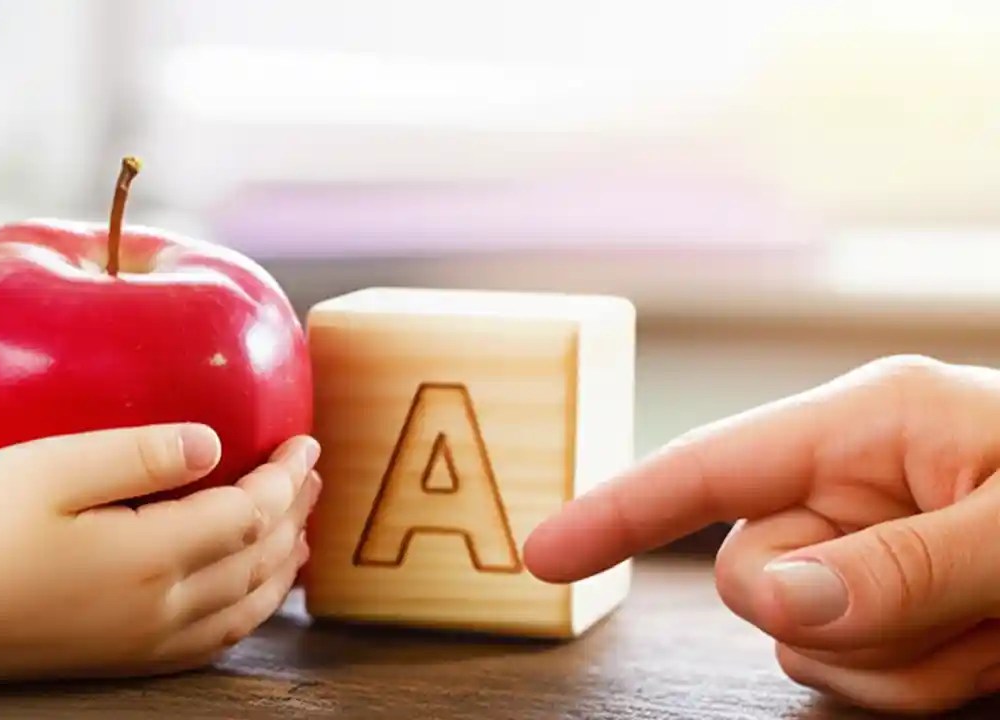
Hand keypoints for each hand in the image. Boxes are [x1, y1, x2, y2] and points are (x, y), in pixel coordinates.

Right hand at [0, 423, 319, 683]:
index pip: (249, 513)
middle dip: (293, 514)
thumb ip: (138, 454)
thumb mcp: (50, 468)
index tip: (304, 441)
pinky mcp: (120, 660)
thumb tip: (213, 443)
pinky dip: (247, 612)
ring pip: (243, 609)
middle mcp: (158, 609)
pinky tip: (246, 593)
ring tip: (300, 532)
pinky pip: (211, 643)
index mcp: (148, 556)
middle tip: (311, 475)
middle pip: (258, 561)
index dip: (284, 477)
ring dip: (281, 567)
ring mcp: (141, 643)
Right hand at [523, 355, 999, 713]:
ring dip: (904, 671)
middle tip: (966, 621)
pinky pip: (854, 681)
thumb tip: (776, 604)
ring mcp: (869, 552)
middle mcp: (853, 482)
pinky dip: (925, 689)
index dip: (615, 513)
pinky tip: (994, 653)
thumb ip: (902, 567)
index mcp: (869, 424)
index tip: (538, 559)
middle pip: (750, 580)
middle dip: (847, 626)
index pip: (706, 468)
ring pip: (802, 648)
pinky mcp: (894, 610)